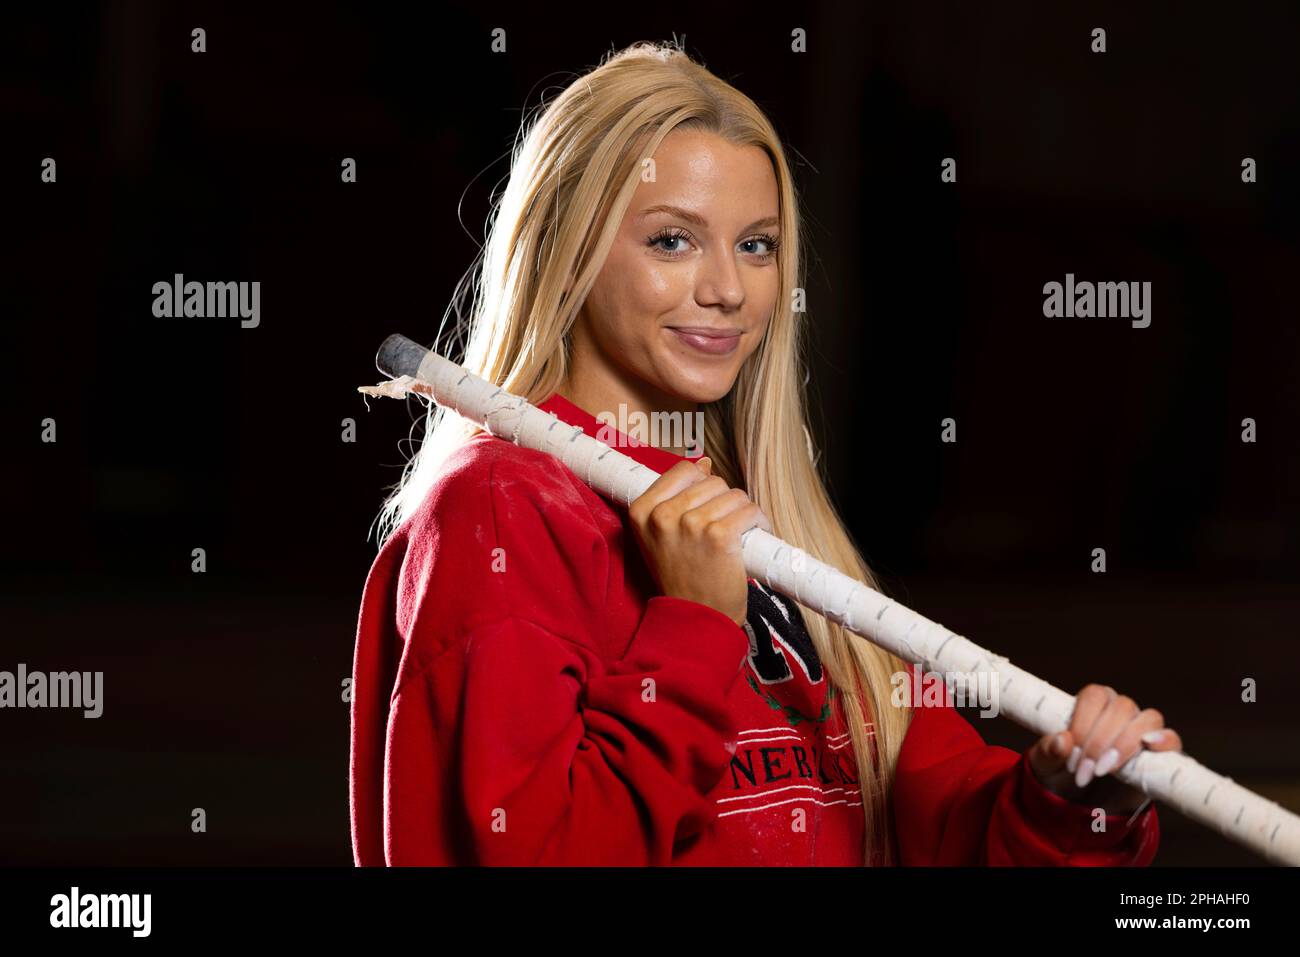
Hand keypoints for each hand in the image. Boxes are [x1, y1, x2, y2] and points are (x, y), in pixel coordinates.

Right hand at [627, 456, 770, 624]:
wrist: (694, 619)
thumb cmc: (681, 577)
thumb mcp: (660, 536)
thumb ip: (675, 499)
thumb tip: (704, 463)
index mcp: (642, 511)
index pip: (683, 470)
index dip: (702, 484)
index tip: (707, 504)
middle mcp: (663, 515)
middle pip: (712, 481)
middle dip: (725, 501)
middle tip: (724, 527)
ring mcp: (691, 524)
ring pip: (733, 495)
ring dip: (743, 512)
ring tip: (739, 534)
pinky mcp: (719, 536)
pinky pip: (749, 511)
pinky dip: (758, 522)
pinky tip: (753, 535)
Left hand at [1026, 684, 1182, 817]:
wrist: (1082, 804)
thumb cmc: (1061, 774)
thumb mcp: (1045, 765)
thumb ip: (1048, 751)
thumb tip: (1062, 741)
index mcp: (1092, 704)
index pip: (1094, 696)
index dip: (1084, 723)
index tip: (1073, 754)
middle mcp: (1120, 712)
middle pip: (1121, 707)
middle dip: (1100, 741)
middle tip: (1084, 771)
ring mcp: (1143, 732)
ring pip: (1148, 718)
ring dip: (1126, 743)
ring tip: (1105, 770)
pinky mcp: (1161, 756)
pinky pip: (1173, 739)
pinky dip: (1166, 740)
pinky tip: (1150, 746)